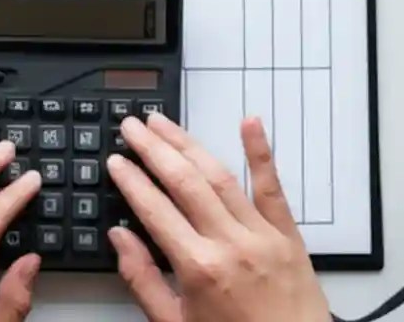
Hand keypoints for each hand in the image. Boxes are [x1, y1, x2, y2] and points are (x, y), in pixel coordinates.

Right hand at [108, 114, 329, 321]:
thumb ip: (144, 280)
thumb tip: (119, 239)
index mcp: (199, 269)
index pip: (155, 210)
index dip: (131, 181)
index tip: (115, 160)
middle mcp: (231, 244)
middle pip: (184, 182)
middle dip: (154, 149)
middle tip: (132, 126)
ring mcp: (262, 235)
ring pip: (221, 177)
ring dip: (189, 144)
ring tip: (165, 123)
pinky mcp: (288, 234)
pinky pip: (272, 187)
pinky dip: (261, 152)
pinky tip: (249, 123)